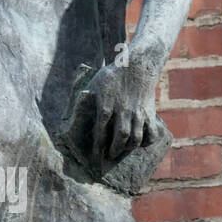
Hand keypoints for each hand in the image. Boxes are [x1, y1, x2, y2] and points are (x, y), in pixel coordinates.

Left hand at [85, 47, 158, 170]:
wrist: (138, 66)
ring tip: (123, 150)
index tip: (95, 155)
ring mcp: (138, 113)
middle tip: (110, 156)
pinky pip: (152, 133)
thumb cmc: (112, 76)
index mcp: (107, 104)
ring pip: (136, 137)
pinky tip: (141, 143)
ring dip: (129, 148)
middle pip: (121, 136)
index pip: (101, 129)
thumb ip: (84, 100)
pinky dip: (148, 141)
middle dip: (115, 150)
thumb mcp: (94, 84)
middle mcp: (124, 110)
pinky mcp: (150, 113)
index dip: (98, 145)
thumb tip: (69, 115)